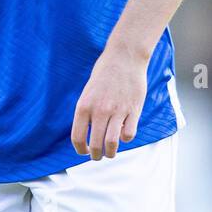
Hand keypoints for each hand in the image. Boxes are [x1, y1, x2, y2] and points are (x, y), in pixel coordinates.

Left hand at [70, 45, 149, 159]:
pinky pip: (129, 134)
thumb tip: (90, 135)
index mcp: (84, 106)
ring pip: (112, 144)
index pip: (78, 138)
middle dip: (96, 155)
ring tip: (110, 152)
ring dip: (110, 152)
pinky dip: (126, 138)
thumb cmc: (105, 73)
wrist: (124, 56)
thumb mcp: (88, 92)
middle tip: (98, 155)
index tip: (84, 152)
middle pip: (96, 145)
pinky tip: (124, 132)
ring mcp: (117, 111)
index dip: (80, 150)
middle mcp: (99, 110)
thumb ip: (88, 112)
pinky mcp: (133, 110)